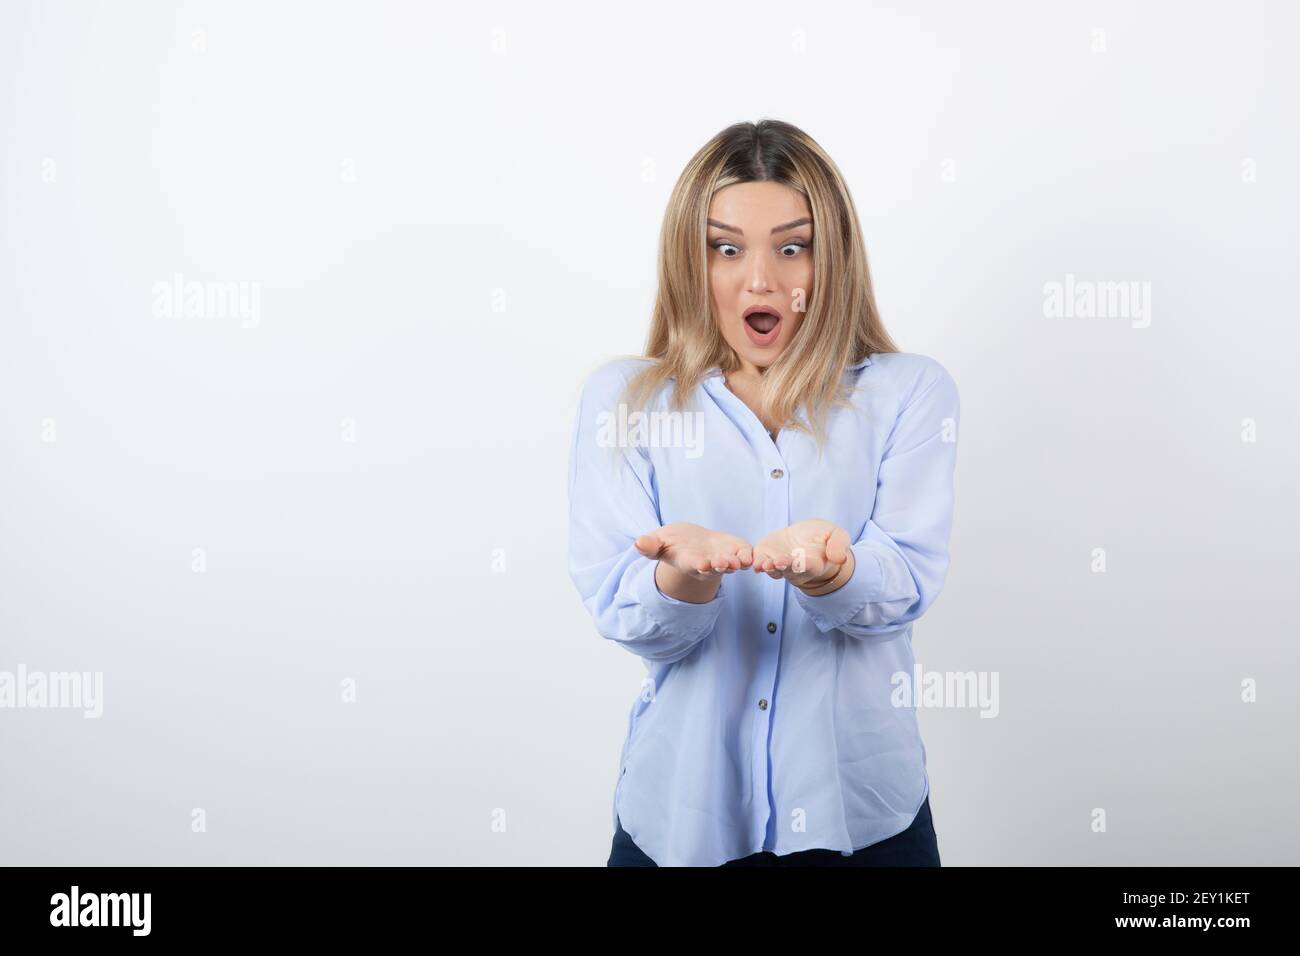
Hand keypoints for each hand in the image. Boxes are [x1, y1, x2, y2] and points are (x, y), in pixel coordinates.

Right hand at [635, 523, 753, 602]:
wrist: (691, 542)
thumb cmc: (672, 543)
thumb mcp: (658, 542)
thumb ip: (650, 545)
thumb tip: (636, 543)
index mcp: (690, 561)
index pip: (694, 564)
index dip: (699, 564)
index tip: (702, 563)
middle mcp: (708, 563)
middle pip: (716, 567)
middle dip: (720, 566)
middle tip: (725, 564)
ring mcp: (724, 558)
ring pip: (732, 564)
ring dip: (737, 563)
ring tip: (741, 561)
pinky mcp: (736, 550)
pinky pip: (745, 555)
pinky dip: (749, 556)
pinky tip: (752, 555)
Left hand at [752, 519, 853, 593]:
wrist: (808, 538)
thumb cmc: (825, 539)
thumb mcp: (838, 536)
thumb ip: (839, 545)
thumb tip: (840, 558)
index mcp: (812, 564)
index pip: (807, 566)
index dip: (802, 565)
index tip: (799, 562)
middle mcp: (794, 568)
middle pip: (787, 570)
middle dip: (782, 566)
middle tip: (777, 562)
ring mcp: (778, 562)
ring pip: (771, 569)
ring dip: (766, 567)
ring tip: (761, 564)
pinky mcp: (765, 554)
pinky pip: (758, 560)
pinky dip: (753, 560)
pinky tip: (749, 559)